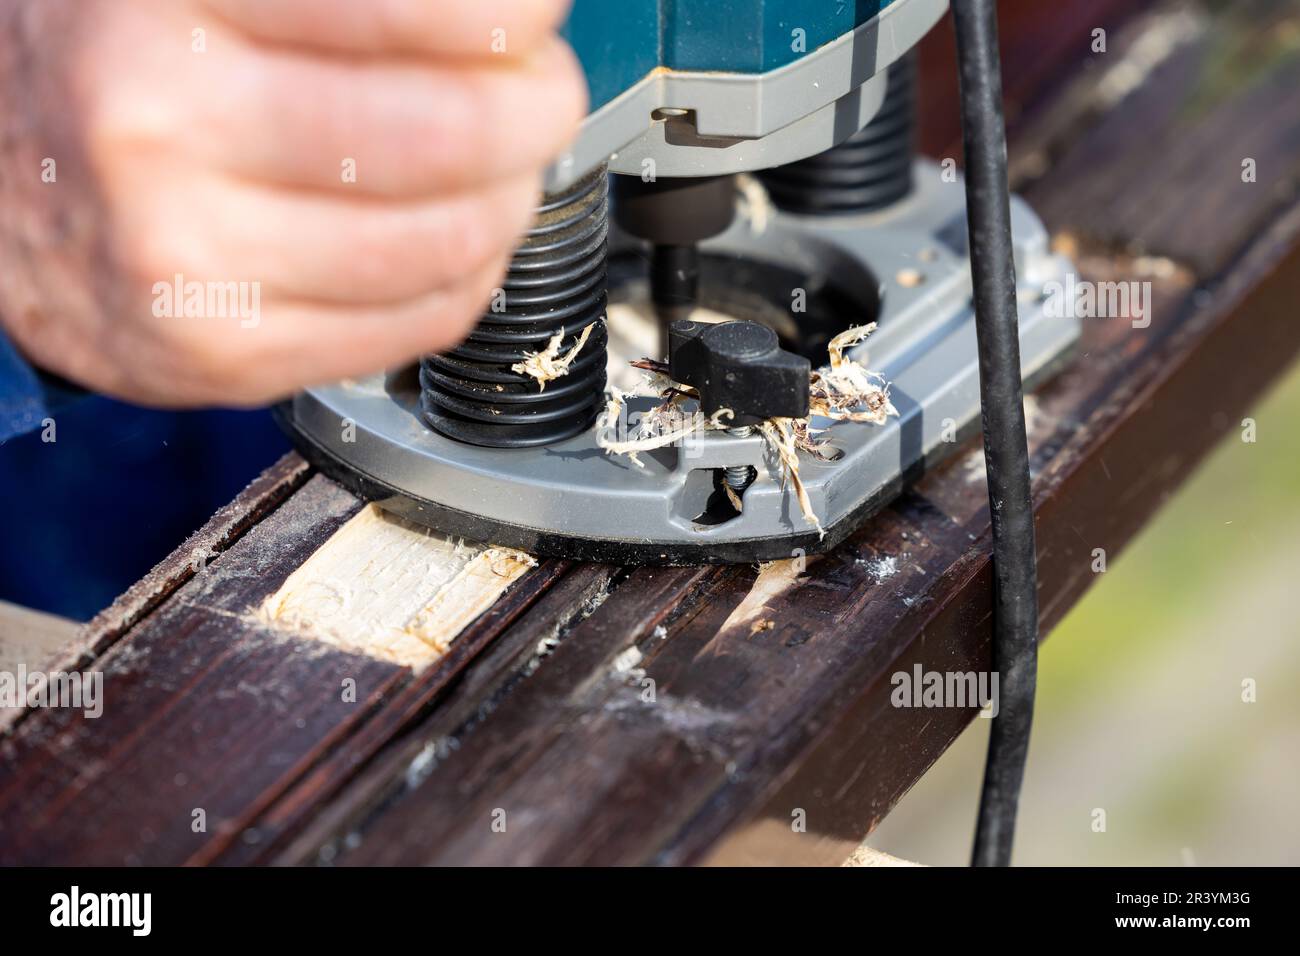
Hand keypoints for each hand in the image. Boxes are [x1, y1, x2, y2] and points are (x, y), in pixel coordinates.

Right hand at [0, 0, 584, 405]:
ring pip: (451, 241)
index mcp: (162, 1)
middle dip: (535, 108)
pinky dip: (469, 275)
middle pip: (452, 131)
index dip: (507, 15)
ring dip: (512, 198)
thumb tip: (497, 14)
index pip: (407, 6)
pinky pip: (419, 324)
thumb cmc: (107, 65)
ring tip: (499, 166)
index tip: (529, 17)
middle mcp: (163, 127)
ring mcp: (190, 261)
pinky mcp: (223, 355)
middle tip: (537, 91)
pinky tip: (451, 237)